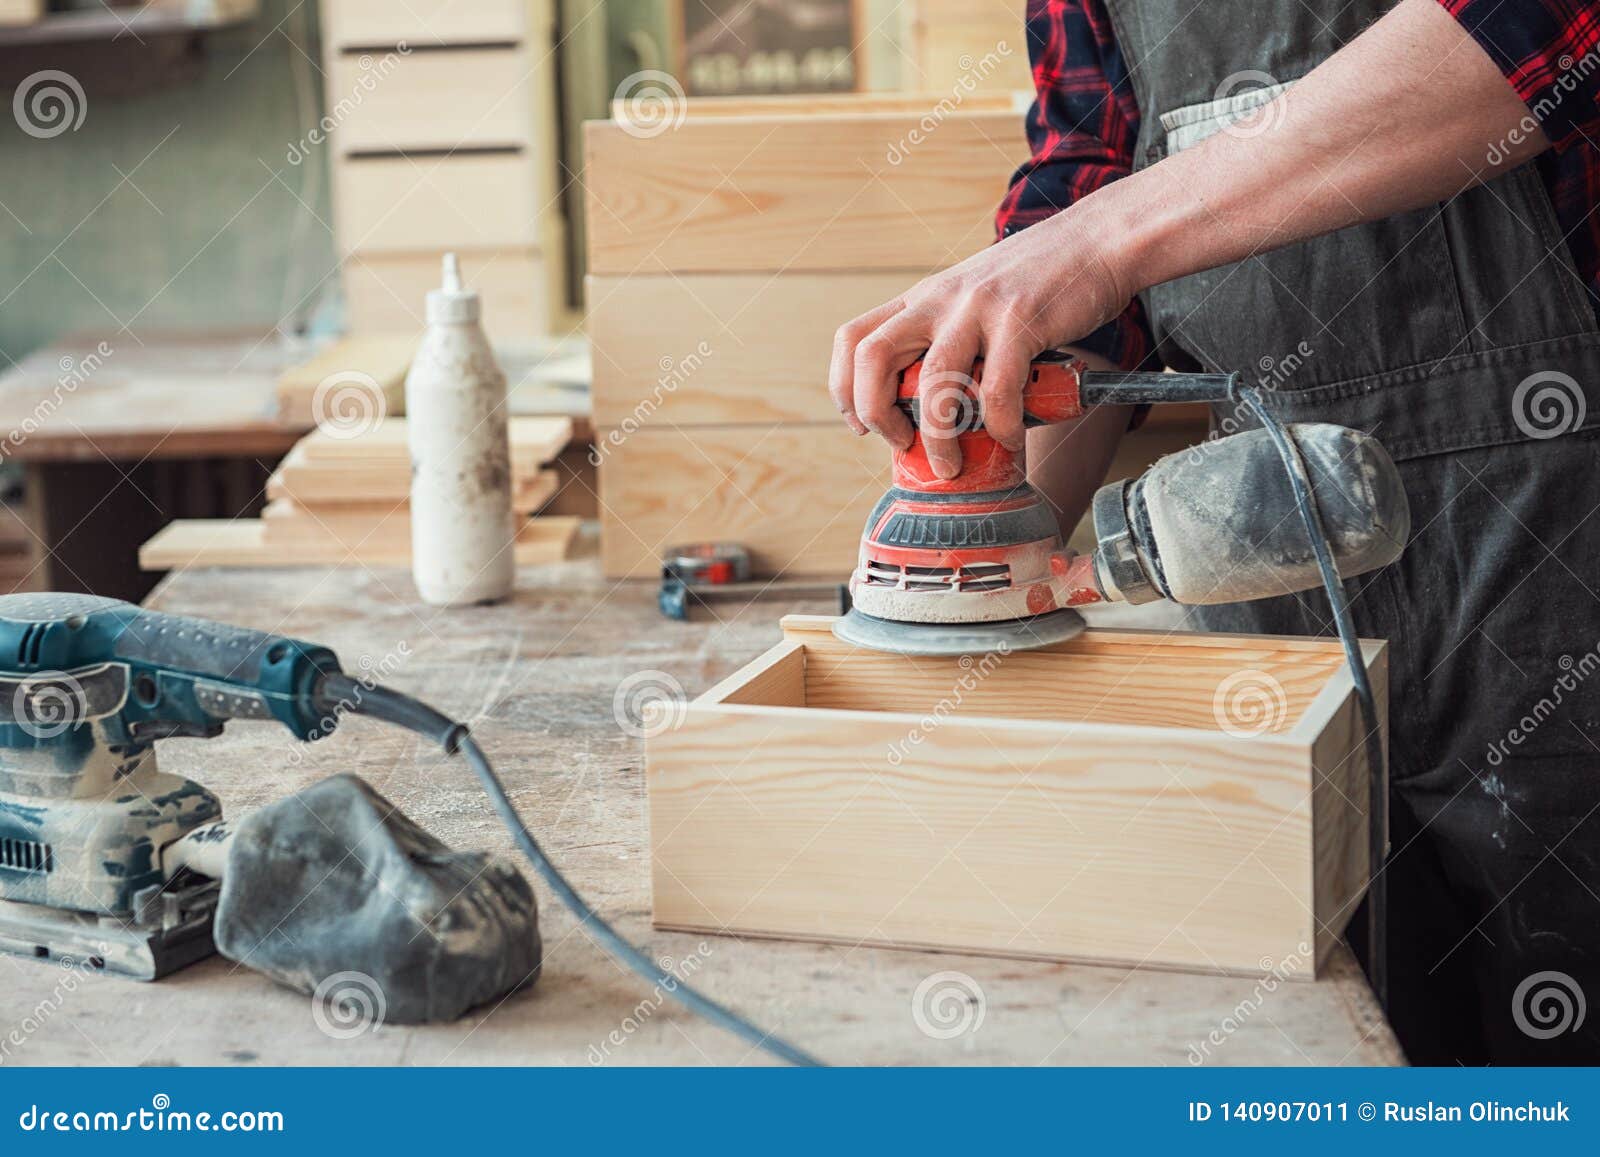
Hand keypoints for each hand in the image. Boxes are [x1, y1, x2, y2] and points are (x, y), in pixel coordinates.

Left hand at [828, 209, 1133, 478]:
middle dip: (875, 413)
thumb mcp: (974, 299)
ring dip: (936, 436)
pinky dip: (999, 425)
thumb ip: (950, 339)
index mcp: (922, 298)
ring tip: (952, 464)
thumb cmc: (1041, 281)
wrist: (1099, 240)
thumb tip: (939, 406)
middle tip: (900, 444)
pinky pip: (997, 390)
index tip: (862, 425)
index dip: (845, 389)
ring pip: (932, 382)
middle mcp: (939, 300)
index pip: (853, 339)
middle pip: (873, 358)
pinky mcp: (1020, 321)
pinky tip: (1009, 438)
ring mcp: (977, 309)